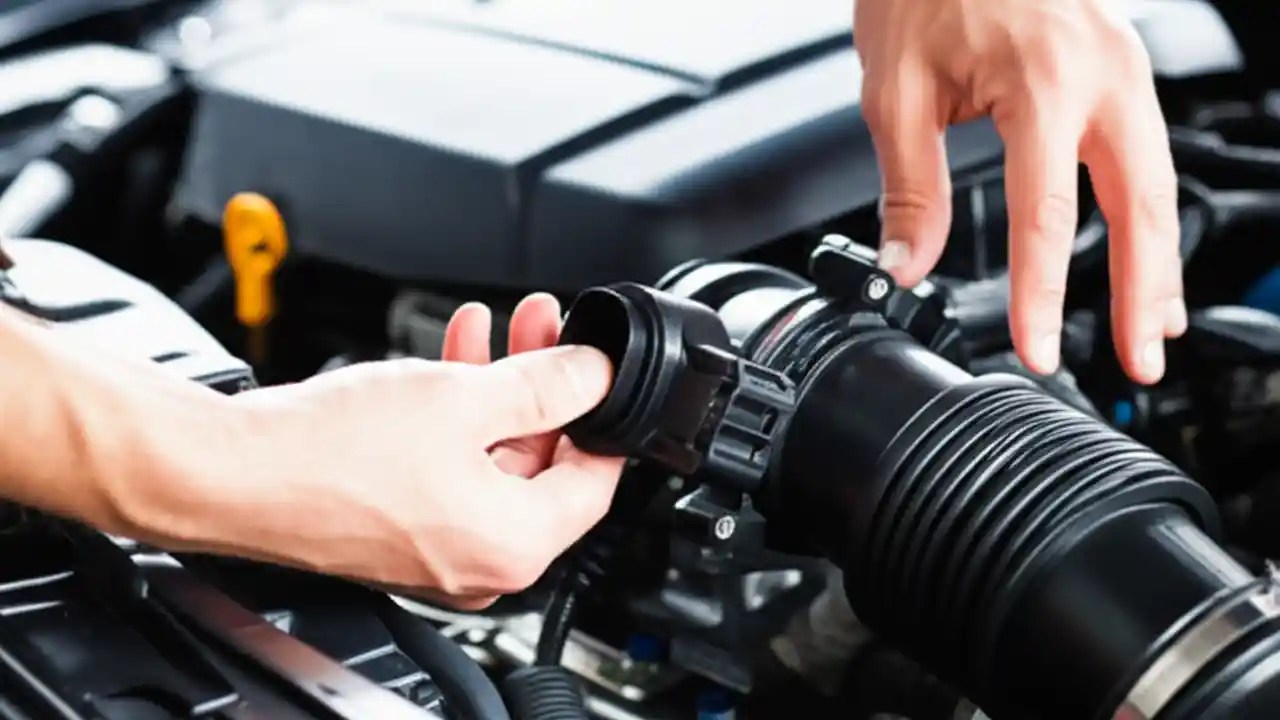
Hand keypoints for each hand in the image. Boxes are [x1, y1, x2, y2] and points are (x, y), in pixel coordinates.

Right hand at [127, 294, 623, 609]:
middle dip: (543, 386)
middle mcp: (483, 563)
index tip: (600, 375)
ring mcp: (440, 551)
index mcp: (515, 544)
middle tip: (545, 327)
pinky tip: (452, 360)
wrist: (230, 474)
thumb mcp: (463, 398)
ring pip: (493, 460)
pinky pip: (452, 472)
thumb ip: (545, 385)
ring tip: (499, 327)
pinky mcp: (401, 532)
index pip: (596, 481)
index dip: (602, 416)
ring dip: (498, 390)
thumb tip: (593, 375)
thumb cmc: (331, 454)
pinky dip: (458, 419)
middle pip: (542, 464)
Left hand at [855, 0, 1184, 383]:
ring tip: (1155, 329)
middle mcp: (1101, 75)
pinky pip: (1146, 153)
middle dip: (1144, 294)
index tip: (1036, 350)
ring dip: (1160, 262)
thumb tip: (905, 268)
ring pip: (1157, 183)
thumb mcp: (896, 90)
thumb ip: (909, 188)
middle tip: (1138, 362)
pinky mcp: (1119, 66)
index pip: (1046, 215)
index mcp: (1044, 82)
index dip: (1042, 295)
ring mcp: (1122, 67)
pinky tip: (1146, 251)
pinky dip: (1150, 214)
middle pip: (1141, 206)